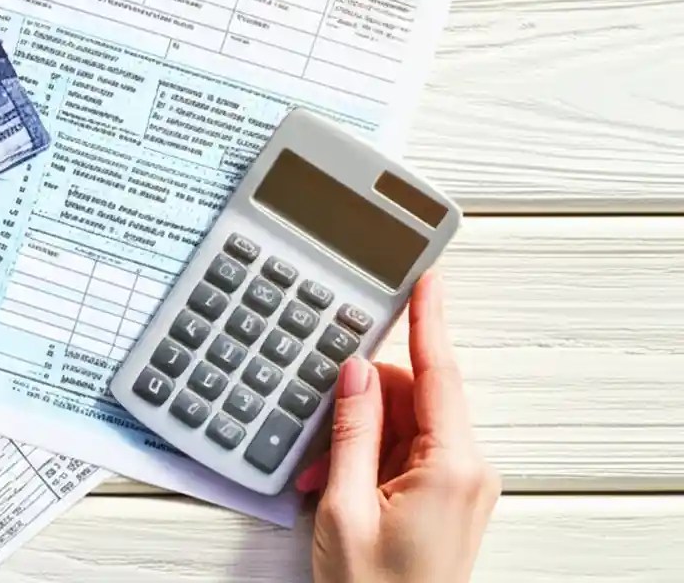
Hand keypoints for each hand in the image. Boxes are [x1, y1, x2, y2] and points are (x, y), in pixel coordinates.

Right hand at [295, 272, 499, 582]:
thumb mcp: (344, 505)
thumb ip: (351, 430)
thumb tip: (356, 372)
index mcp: (453, 467)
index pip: (440, 372)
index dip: (429, 320)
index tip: (427, 279)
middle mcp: (466, 470)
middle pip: (413, 397)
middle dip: (361, 403)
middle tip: (318, 426)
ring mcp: (457, 484)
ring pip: (404, 424)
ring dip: (358, 437)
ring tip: (322, 475)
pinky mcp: (443, 496)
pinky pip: (404, 452)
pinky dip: (368, 457)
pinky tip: (337, 481)